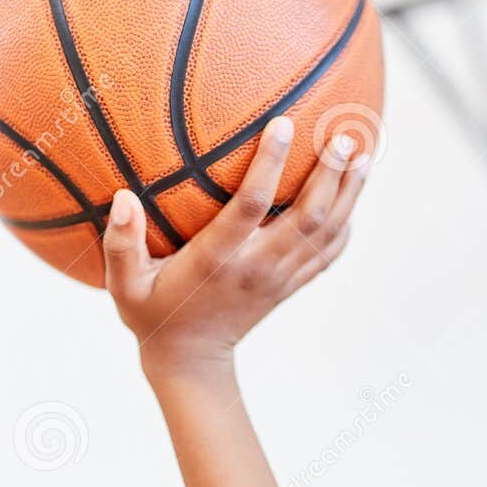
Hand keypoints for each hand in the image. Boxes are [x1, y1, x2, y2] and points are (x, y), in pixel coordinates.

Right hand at [102, 115, 369, 379]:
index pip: (251, 205)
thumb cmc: (153, 314)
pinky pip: (327, 255)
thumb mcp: (125, 286)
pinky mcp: (289, 286)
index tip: (282, 124)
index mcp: (219, 259)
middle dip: (330, 175)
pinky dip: (344, 225)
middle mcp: (256, 266)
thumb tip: (122, 198)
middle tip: (344, 137)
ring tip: (366, 157)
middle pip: (307, 217)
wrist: (190, 361)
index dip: (269, 163)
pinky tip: (352, 200)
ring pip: (325, 232)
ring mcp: (278, 278)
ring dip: (348, 195)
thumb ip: (120, 243)